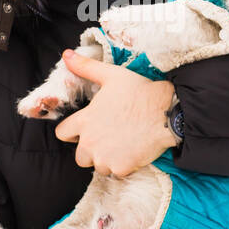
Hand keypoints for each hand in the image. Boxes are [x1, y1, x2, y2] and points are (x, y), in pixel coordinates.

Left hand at [54, 49, 176, 176]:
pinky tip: (133, 151)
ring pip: (97, 166)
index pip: (62, 134)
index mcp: (84, 121)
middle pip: (79, 156)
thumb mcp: (111, 75)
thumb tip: (66, 55)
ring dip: (106, 159)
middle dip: (90, 150)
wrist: (166, 112)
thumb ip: (85, 67)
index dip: (72, 132)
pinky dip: (123, 166)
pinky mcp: (121, 168)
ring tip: (122, 144)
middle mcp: (90, 142)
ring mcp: (105, 157)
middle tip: (108, 138)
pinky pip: (115, 172)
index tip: (86, 128)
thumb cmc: (139, 92)